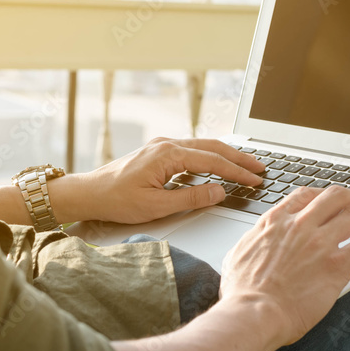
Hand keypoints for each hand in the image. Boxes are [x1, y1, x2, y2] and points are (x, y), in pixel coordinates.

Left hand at [70, 137, 265, 224]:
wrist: (89, 193)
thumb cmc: (117, 200)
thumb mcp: (157, 206)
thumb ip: (191, 198)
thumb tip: (219, 192)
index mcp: (168, 154)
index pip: (212, 161)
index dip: (237, 172)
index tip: (255, 180)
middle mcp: (166, 144)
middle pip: (212, 147)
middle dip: (238, 158)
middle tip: (260, 168)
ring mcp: (161, 146)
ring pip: (203, 146)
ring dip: (226, 156)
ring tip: (246, 166)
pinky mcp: (157, 153)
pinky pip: (191, 150)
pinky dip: (210, 156)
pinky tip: (218, 165)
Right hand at [219, 186, 349, 348]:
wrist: (254, 313)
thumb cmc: (242, 292)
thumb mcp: (239, 253)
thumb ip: (256, 240)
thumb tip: (259, 241)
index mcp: (275, 221)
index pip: (305, 195)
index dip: (322, 197)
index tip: (329, 205)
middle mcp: (300, 225)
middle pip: (336, 197)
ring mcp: (319, 243)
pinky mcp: (337, 265)